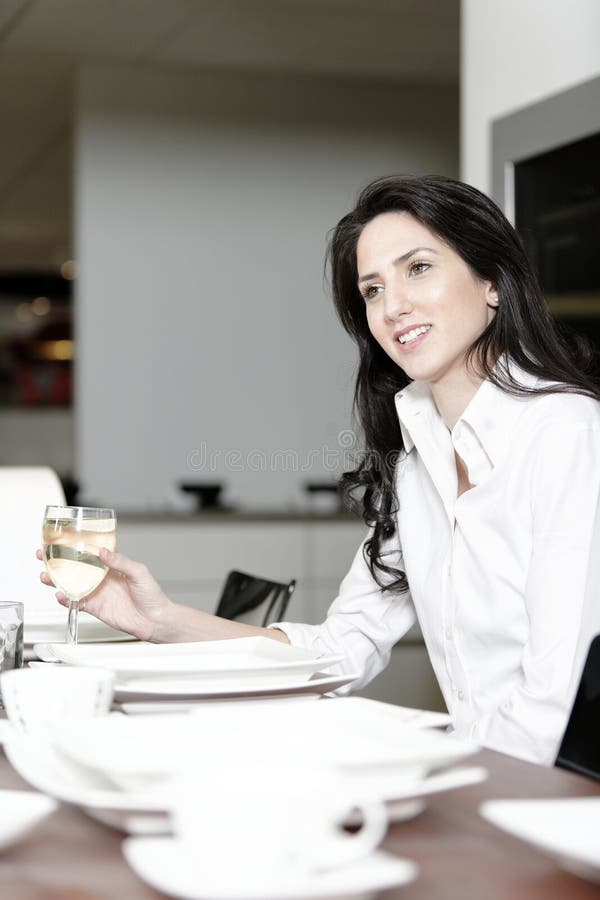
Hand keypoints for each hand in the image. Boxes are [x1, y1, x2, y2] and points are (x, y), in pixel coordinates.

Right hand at [37, 548, 172, 641]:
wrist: (155, 620)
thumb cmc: (152, 595)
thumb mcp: (138, 572)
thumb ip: (120, 562)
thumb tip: (103, 552)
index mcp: (112, 565)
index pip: (89, 553)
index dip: (74, 547)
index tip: (60, 542)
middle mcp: (102, 578)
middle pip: (75, 568)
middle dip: (58, 562)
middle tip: (43, 556)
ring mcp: (97, 592)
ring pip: (71, 585)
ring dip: (57, 581)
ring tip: (45, 576)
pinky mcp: (95, 608)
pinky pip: (77, 602)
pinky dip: (66, 599)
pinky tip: (60, 595)